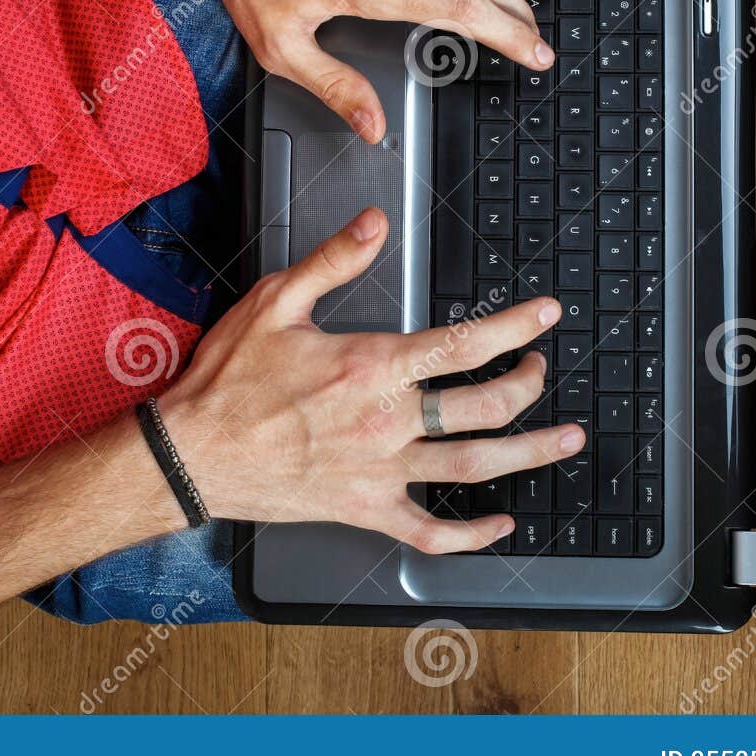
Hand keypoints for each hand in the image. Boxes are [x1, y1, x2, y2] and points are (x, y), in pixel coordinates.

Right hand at [159, 208, 584, 552]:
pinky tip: (500, 525)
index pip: (465, 343)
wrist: (190, 454)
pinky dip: (472, 534)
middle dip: (528, 384)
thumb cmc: (227, 381)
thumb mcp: (275, 301)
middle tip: (541, 369)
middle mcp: (387, 420)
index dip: (516, 326)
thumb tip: (376, 221)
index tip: (546, 316)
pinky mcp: (364, 510)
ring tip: (565, 439)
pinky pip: (430, 531)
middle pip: (485, 406)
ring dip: (530, 453)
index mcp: (372, 365)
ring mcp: (380, 471)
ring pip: (475, 467)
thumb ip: (333, 259)